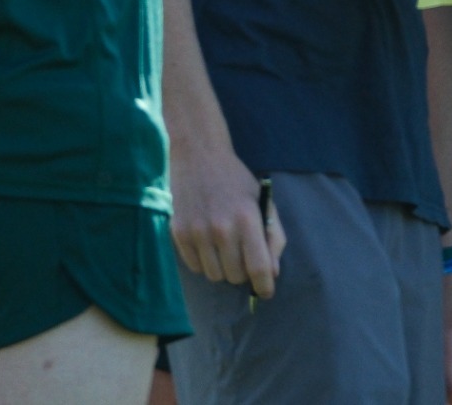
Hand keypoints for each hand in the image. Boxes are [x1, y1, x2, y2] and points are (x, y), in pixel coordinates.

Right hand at [167, 140, 286, 296]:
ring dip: (223, 268)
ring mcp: (197, 232)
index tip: (267, 292)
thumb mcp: (263, 201)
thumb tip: (273, 271)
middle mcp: (221, 228)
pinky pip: (195, 267)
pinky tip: (208, 243)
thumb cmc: (237, 182)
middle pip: (236, 276)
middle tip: (243, 256)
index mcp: (247, 219)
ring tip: (225, 248)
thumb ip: (272, 236)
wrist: (200, 158)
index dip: (265, 285)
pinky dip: (205, 262)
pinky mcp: (179, 234)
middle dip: (244, 272)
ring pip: (215, 275)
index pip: (259, 266)